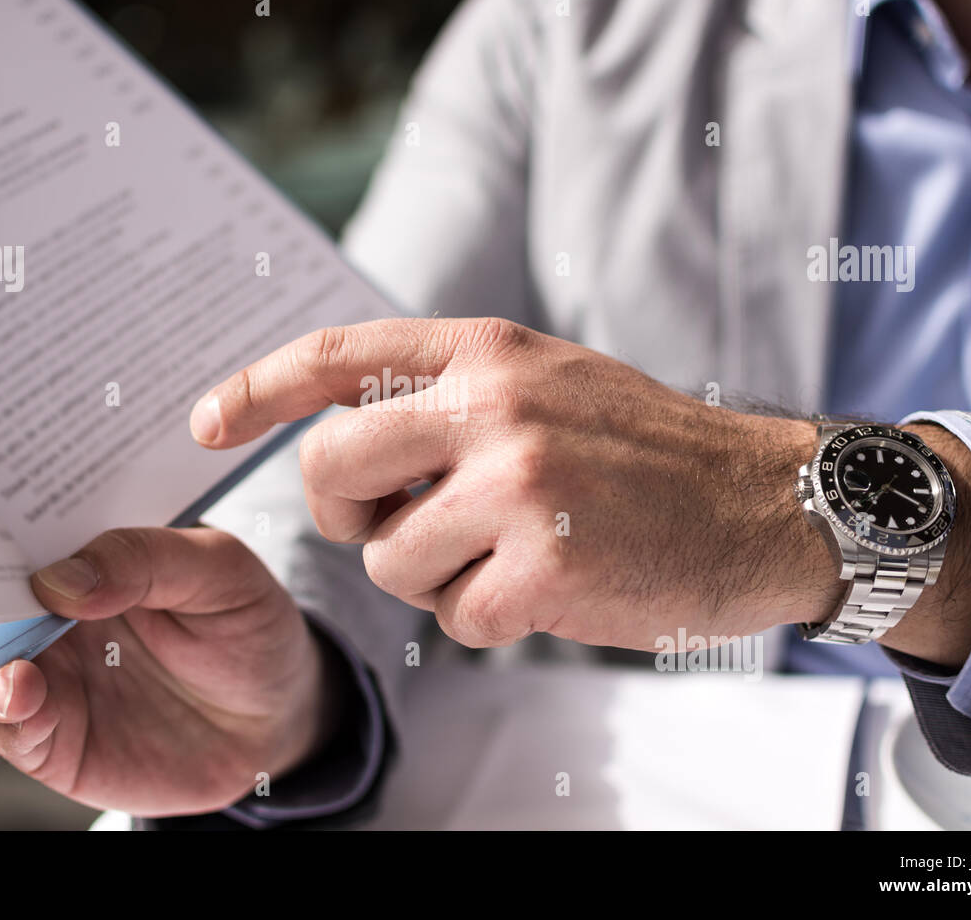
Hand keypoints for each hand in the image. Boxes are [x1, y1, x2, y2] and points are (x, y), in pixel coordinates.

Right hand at [0, 527, 341, 816]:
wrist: (278, 717)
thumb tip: (59, 579)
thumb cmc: (247, 626)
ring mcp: (52, 680)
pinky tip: (24, 699)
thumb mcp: (220, 571)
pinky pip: (15, 731)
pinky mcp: (58, 742)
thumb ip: (147, 560)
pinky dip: (10, 715)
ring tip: (6, 663)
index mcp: (85, 562)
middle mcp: (54, 620)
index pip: (18, 535)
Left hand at [190, 317, 845, 650]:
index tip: (205, 424)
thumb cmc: (648, 449)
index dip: (258, 387)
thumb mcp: (549, 381)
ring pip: (387, 562)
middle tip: (393, 527)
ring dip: (432, 578)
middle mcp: (492, 405)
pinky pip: (452, 619)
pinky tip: (545, 592)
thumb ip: (452, 394)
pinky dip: (484, 620)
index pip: (338, 356)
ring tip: (507, 555)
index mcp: (487, 350)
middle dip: (344, 517)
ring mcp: (517, 484)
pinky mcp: (544, 566)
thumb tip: (344, 437)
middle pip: (328, 470)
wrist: (765, 500)